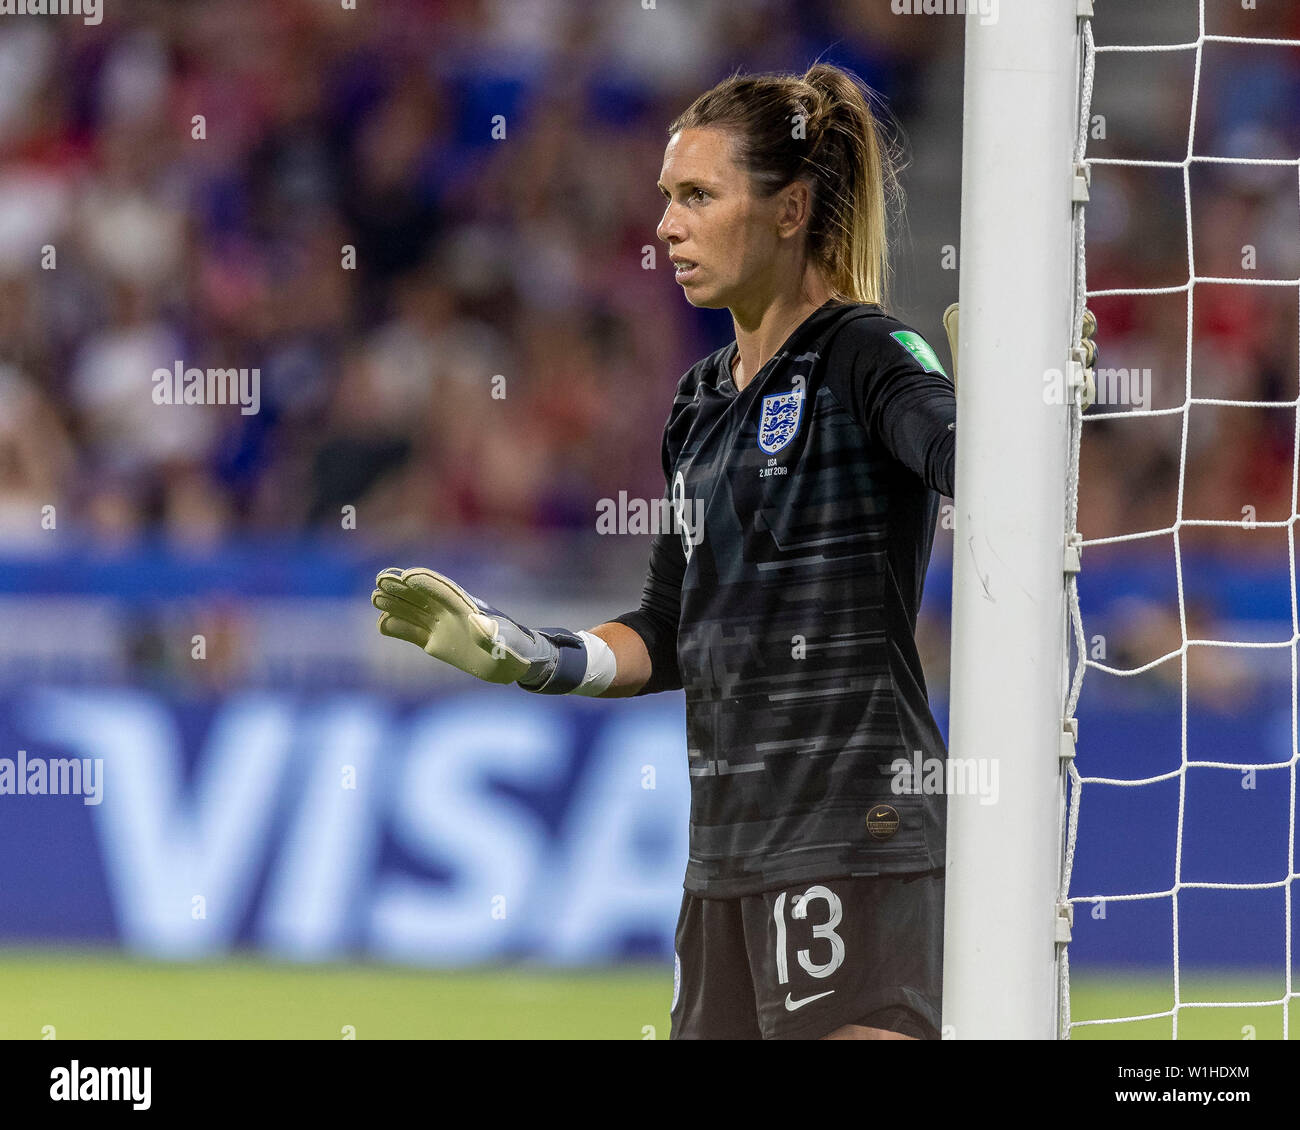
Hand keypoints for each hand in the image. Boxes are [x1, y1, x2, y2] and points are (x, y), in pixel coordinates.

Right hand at [371, 567, 557, 685]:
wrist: (512, 662)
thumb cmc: (513, 650)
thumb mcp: (505, 644)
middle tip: (381, 579)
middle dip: (403, 588)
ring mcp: (442, 626)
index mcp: (469, 608)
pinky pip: (413, 633)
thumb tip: (478, 621)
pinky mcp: (437, 642)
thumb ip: (490, 634)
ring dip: (396, 604)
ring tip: (375, 597)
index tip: (408, 576)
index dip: (427, 583)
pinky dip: (398, 628)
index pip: (445, 592)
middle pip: (423, 596)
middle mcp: (451, 614)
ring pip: (414, 611)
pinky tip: (382, 624)